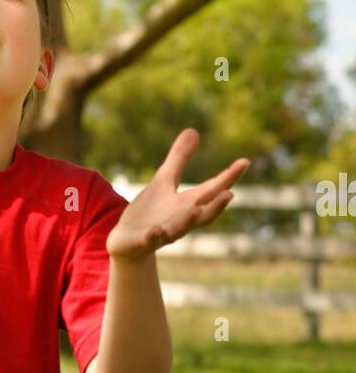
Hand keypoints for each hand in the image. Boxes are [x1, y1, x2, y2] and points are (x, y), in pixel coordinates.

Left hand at [106, 128, 250, 260]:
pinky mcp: (143, 241)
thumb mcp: (163, 181)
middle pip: (203, 214)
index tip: (244, 162)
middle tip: (230, 193)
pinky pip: (150, 240)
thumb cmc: (150, 212)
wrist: (127, 242)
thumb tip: (193, 130)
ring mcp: (163, 232)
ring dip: (188, 221)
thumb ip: (179, 159)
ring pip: (179, 229)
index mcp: (187, 204)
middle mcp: (180, 220)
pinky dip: (154, 236)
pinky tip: (155, 230)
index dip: (228, 177)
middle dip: (216, 206)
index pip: (212, 190)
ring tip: (196, 210)